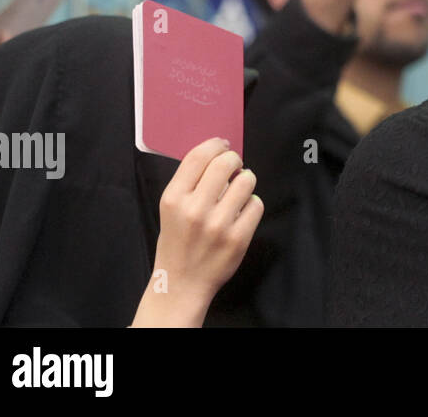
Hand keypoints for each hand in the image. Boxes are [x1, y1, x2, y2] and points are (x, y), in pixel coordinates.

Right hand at [130, 138, 262, 327]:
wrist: (181, 283)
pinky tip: (241, 213)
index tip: (223, 145)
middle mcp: (194, 209)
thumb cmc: (178, 241)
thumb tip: (219, 152)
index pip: (199, 156)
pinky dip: (251, 205)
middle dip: (234, 160)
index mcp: (173, 199)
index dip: (216, 144)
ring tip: (237, 193)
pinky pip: (256, 204)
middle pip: (226, 162)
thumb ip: (190, 181)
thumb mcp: (171, 208)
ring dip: (245, 181)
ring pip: (247, 180)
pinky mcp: (238, 238)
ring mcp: (218, 225)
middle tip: (234, 168)